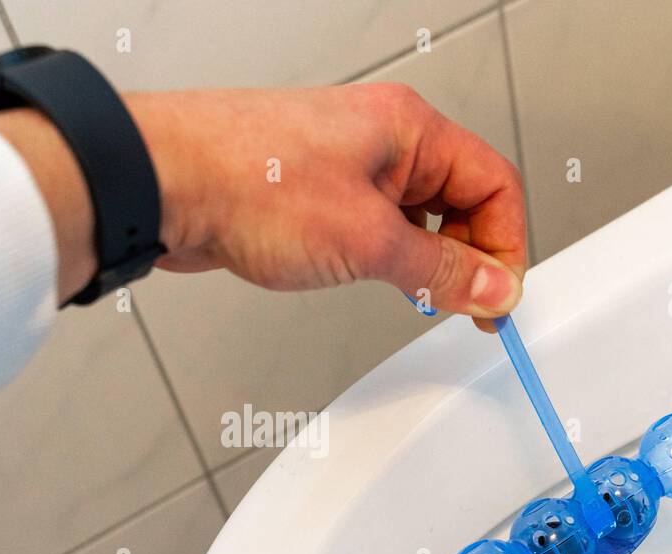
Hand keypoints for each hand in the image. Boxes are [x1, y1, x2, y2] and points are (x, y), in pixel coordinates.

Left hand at [127, 84, 525, 329]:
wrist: (166, 184)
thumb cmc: (249, 182)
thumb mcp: (368, 240)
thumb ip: (438, 270)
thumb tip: (490, 287)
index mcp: (409, 129)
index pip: (494, 183)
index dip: (506, 246)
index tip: (496, 299)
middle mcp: (381, 140)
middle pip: (459, 200)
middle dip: (466, 256)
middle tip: (461, 307)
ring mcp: (344, 167)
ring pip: (413, 218)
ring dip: (422, 261)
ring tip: (416, 298)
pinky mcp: (311, 196)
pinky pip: (371, 228)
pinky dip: (383, 258)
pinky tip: (372, 281)